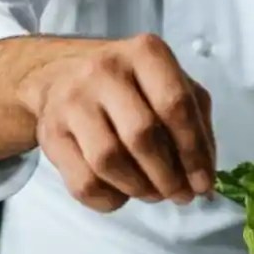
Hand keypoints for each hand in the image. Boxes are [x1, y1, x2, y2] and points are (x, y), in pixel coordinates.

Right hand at [19, 33, 215, 212]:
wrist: (59, 76)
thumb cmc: (129, 85)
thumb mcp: (168, 85)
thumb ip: (195, 123)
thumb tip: (203, 179)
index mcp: (144, 53)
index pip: (175, 104)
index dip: (194, 152)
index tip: (203, 184)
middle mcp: (104, 69)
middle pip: (141, 135)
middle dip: (168, 177)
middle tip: (179, 195)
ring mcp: (72, 99)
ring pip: (108, 161)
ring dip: (139, 189)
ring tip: (152, 193)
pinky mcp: (50, 132)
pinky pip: (83, 182)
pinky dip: (109, 200)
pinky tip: (121, 194)